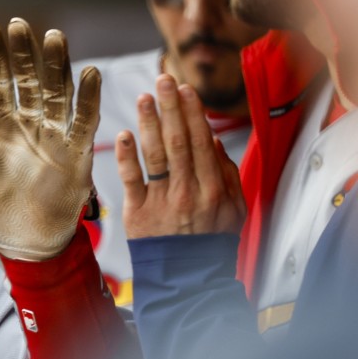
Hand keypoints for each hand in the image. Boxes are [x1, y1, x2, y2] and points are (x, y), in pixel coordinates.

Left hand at [0, 18, 99, 259]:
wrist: (25, 245)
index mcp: (1, 129)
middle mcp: (28, 127)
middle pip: (28, 83)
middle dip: (24, 54)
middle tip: (20, 25)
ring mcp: (54, 139)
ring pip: (56, 95)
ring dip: (57, 67)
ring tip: (55, 37)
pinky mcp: (77, 156)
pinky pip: (85, 124)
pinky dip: (88, 101)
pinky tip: (90, 75)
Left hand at [116, 74, 244, 238]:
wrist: (187, 277)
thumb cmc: (211, 239)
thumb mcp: (234, 209)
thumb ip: (225, 174)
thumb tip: (213, 140)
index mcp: (213, 189)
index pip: (202, 144)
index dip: (194, 115)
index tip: (187, 90)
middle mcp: (188, 192)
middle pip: (178, 143)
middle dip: (171, 109)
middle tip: (164, 81)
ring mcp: (162, 201)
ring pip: (155, 156)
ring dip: (149, 124)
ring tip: (143, 98)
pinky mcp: (138, 212)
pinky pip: (131, 180)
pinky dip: (127, 156)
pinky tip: (124, 134)